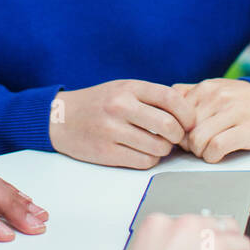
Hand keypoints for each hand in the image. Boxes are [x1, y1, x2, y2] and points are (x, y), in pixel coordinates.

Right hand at [49, 80, 196, 168]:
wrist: (60, 118)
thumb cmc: (98, 103)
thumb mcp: (123, 89)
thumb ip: (151, 97)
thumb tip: (186, 113)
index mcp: (128, 88)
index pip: (171, 97)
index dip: (187, 113)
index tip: (189, 122)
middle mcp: (120, 106)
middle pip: (169, 125)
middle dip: (179, 135)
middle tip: (176, 137)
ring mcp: (112, 130)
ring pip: (159, 147)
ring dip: (164, 149)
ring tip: (157, 144)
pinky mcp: (107, 152)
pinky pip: (144, 161)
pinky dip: (150, 159)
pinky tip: (143, 152)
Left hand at [172, 79, 249, 162]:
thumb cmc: (243, 101)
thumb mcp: (215, 89)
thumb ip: (190, 94)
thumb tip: (164, 108)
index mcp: (205, 88)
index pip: (174, 114)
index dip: (176, 130)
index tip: (185, 137)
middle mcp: (217, 97)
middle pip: (184, 130)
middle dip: (187, 144)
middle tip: (198, 147)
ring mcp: (233, 112)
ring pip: (198, 140)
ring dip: (199, 152)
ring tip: (208, 151)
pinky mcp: (247, 129)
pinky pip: (217, 147)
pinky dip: (212, 156)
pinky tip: (217, 155)